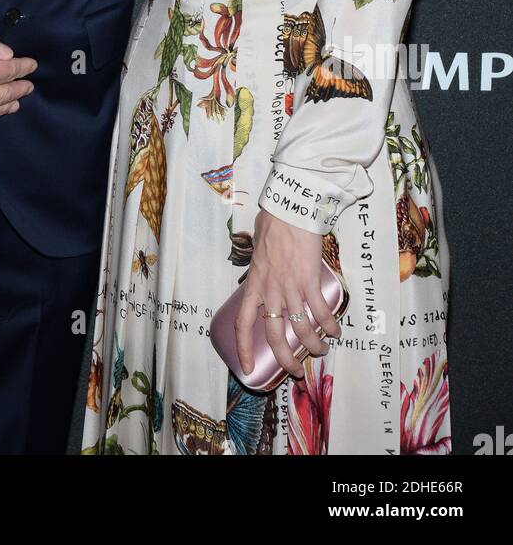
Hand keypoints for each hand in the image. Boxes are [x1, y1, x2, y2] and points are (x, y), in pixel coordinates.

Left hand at [235, 208, 341, 379]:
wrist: (290, 206)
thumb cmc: (275, 219)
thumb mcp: (260, 245)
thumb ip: (262, 261)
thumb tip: (266, 260)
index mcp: (255, 282)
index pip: (243, 322)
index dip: (244, 347)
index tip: (247, 367)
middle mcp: (270, 289)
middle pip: (274, 335)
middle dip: (286, 359)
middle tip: (295, 371)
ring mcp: (290, 286)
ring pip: (300, 329)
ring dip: (313, 345)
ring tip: (321, 350)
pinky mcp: (309, 280)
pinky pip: (320, 312)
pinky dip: (329, 326)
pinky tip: (335, 331)